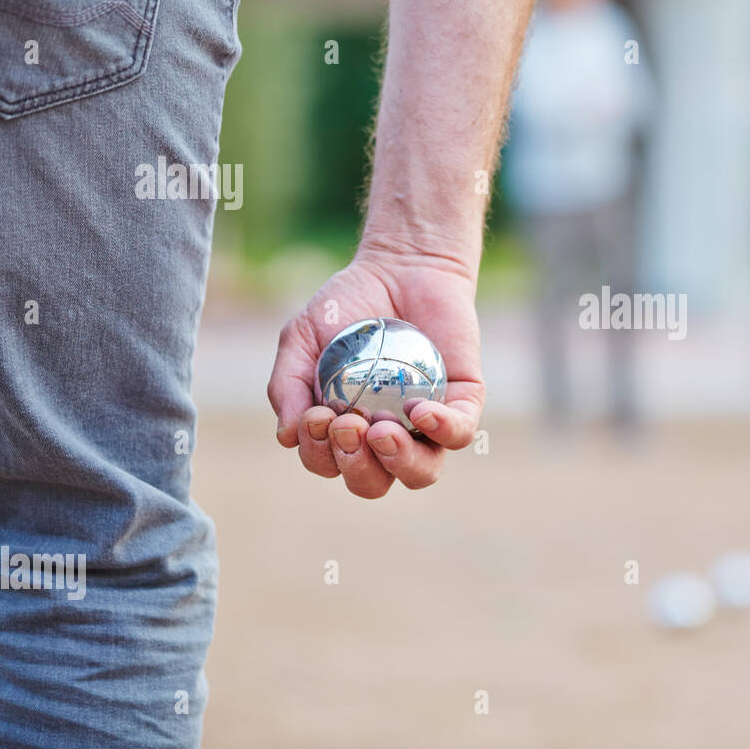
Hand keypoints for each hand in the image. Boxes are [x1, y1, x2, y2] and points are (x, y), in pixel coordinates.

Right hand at [267, 252, 483, 497]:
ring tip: (382, 431)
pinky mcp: (463, 402)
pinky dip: (440, 429)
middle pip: (373, 482)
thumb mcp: (301, 339)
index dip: (320, 454)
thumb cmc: (346, 308)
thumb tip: (286, 437)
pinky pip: (458, 433)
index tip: (317, 415)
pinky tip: (419, 411)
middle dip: (354, 465)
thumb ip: (287, 385)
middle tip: (347, 423)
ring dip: (397, 461)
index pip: (330, 465)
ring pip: (420, 472)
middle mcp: (387, 438)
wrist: (401, 266)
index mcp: (346, 433)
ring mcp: (426, 425)